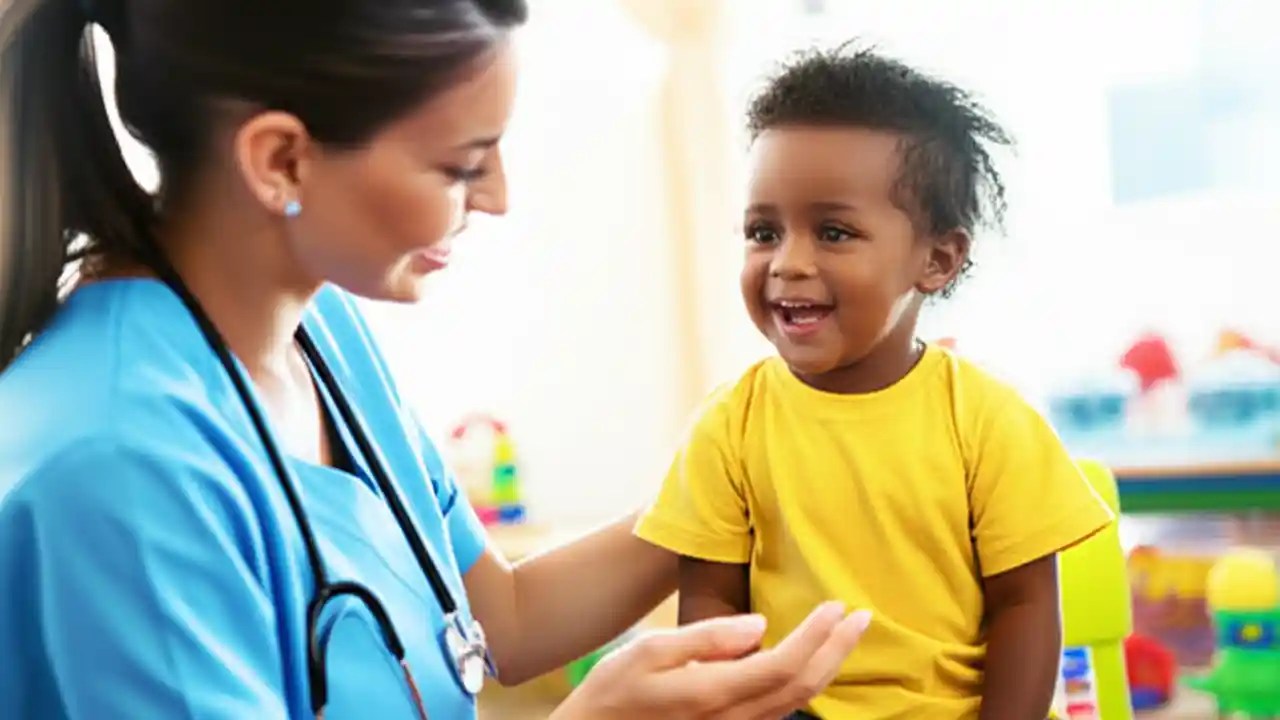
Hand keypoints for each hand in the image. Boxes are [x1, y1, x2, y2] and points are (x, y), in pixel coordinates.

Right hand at [550, 601, 870, 719]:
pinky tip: (810, 663)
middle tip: (861, 617)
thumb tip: (760, 625)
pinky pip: (779, 712)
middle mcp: (730, 719)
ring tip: (844, 635)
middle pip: (801, 687)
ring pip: (795, 703)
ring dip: (827, 667)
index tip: (838, 606)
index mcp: (712, 692)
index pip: (784, 663)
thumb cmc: (613, 690)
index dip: (818, 636)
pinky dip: (803, 684)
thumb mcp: (650, 651)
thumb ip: (707, 638)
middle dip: (837, 650)